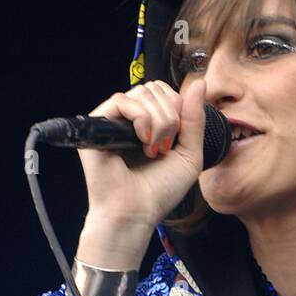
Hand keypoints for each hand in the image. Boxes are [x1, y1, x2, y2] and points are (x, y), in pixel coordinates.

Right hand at [75, 76, 207, 258]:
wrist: (136, 212)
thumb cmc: (159, 191)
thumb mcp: (189, 154)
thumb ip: (195, 119)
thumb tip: (200, 83)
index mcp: (148, 123)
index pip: (164, 91)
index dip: (178, 107)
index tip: (178, 138)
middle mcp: (128, 119)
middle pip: (154, 88)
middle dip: (170, 116)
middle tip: (166, 148)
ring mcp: (112, 120)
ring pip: (141, 93)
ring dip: (158, 121)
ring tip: (153, 150)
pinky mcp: (96, 124)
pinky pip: (120, 100)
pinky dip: (140, 118)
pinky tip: (143, 141)